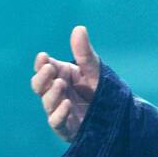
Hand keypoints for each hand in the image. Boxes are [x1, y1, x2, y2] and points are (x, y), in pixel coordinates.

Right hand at [31, 25, 100, 142]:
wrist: (118, 115)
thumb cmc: (102, 90)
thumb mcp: (95, 69)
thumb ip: (84, 53)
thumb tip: (79, 28)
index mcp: (60, 76)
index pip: (43, 69)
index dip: (40, 64)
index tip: (43, 57)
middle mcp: (56, 93)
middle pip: (39, 86)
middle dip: (42, 77)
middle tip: (49, 69)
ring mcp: (60, 111)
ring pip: (47, 103)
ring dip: (52, 94)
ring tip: (61, 84)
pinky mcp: (67, 128)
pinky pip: (58, 122)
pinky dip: (59, 114)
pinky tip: (67, 104)